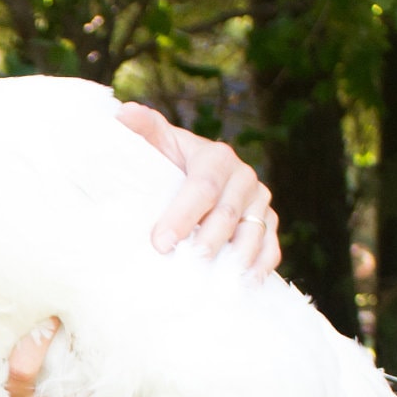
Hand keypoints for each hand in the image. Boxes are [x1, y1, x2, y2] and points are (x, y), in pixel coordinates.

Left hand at [118, 102, 279, 274]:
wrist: (192, 176)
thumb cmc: (169, 164)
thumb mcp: (156, 143)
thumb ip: (143, 129)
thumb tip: (124, 112)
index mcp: (216, 157)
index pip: (202, 187)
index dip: (183, 215)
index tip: (161, 242)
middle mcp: (243, 177)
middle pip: (229, 213)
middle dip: (209, 240)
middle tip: (190, 262)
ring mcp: (260, 201)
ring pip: (254, 231)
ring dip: (238, 257)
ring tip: (219, 279)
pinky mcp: (268, 223)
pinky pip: (271, 247)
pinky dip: (260, 267)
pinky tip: (244, 284)